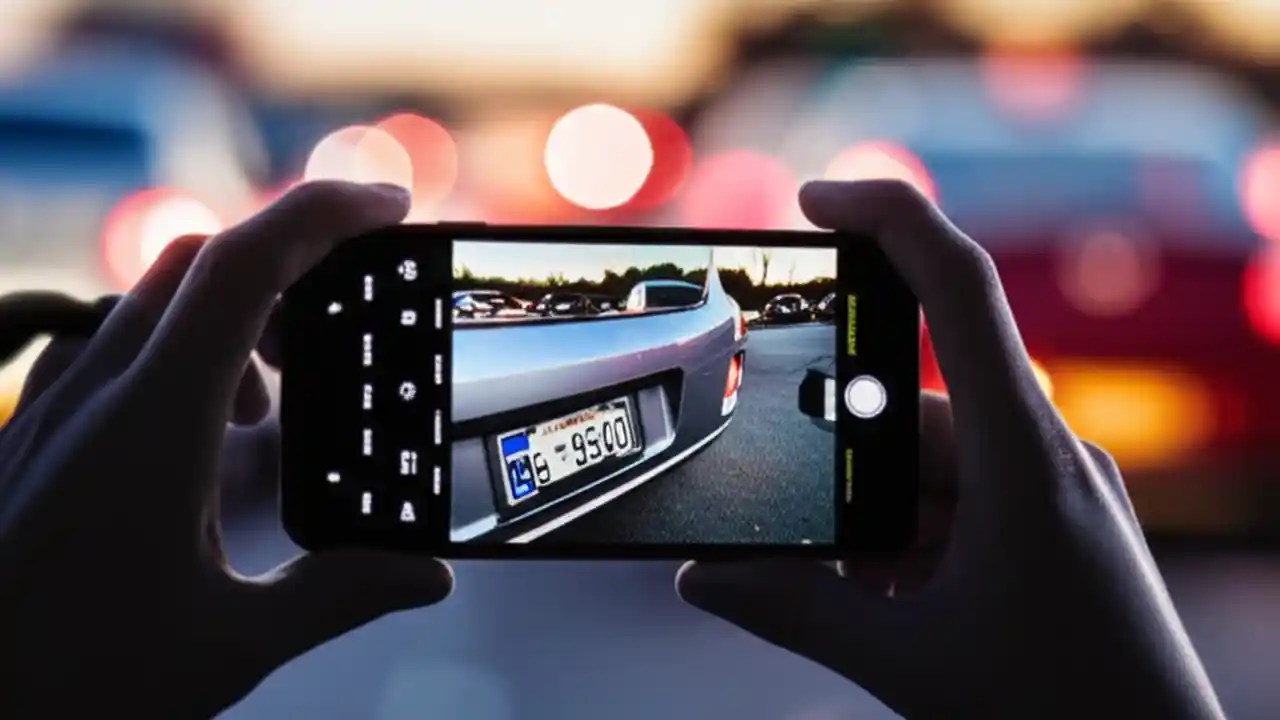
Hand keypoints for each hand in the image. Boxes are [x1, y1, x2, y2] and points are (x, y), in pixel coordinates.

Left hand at [0, 182, 451, 717]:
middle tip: (350, 316)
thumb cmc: (74, 682)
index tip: (392, 203)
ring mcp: (54, 406)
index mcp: (154, 422)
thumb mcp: (228, 648)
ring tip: (274, 399)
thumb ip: (337, 597)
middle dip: (292, 264)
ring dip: (233, 314)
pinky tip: (199, 428)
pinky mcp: (33, 432)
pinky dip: (179, 349)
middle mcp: (97, 391)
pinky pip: (113, 343)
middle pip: (203, 264)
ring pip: (152, 300)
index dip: (323, 213)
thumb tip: (427, 576)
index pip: (244, 267)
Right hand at [676, 180, 1223, 719]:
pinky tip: (909, 606)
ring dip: (886, 525)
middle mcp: (1048, 450)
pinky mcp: (1055, 521)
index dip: (887, 216)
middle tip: (844, 561)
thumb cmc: (1059, 714)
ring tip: (886, 607)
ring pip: (935, 465)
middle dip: (854, 475)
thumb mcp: (907, 661)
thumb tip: (700, 576)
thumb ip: (793, 610)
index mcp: (1024, 454)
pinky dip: (918, 540)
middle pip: (916, 411)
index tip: (814, 198)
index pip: (958, 288)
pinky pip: (966, 499)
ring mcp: (1057, 486)